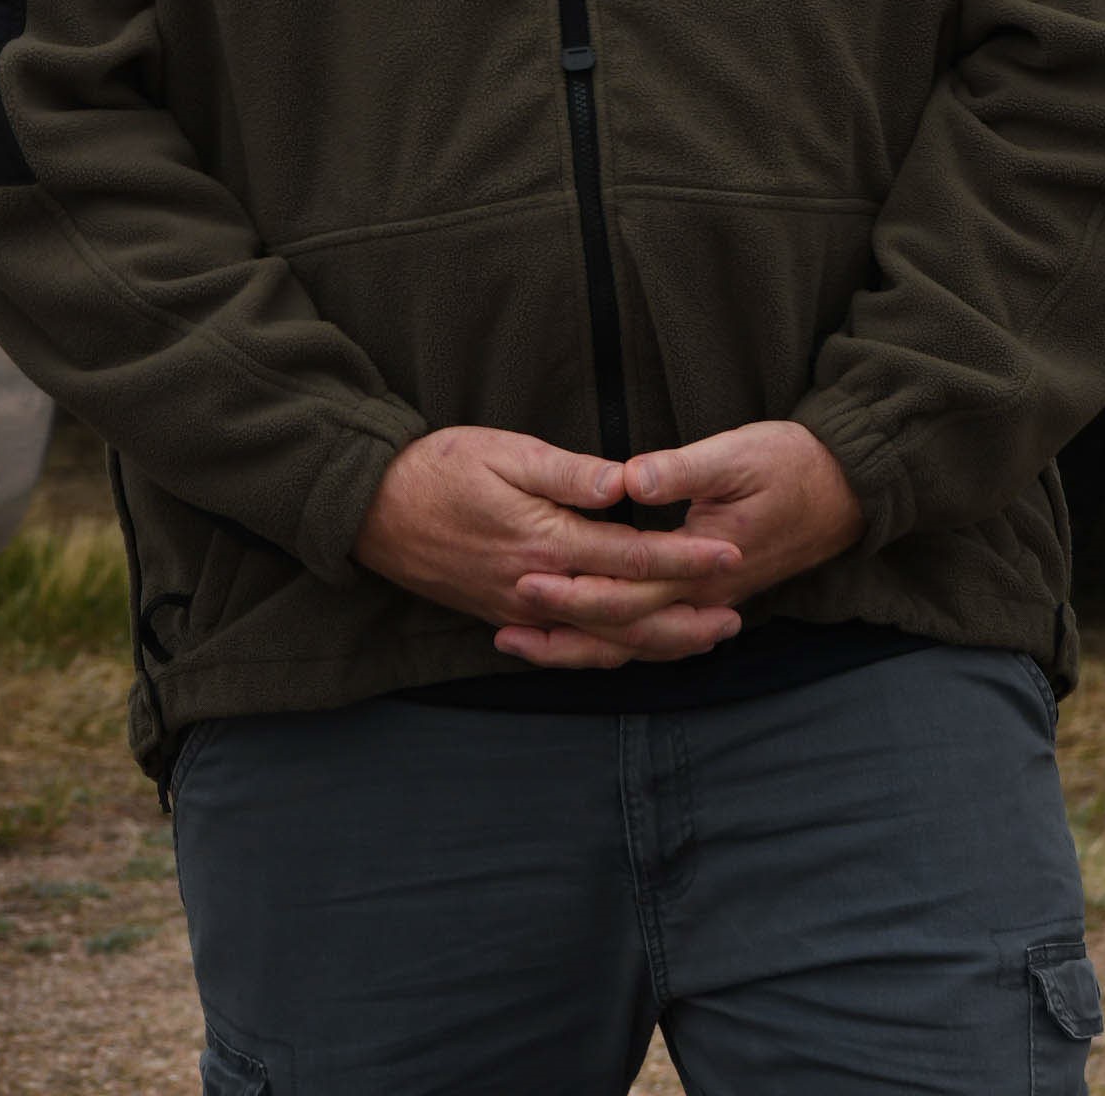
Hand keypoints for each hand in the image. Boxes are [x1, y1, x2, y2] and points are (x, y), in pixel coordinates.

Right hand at [355, 426, 743, 669]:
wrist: (370, 509)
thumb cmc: (438, 468)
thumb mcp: (505, 451)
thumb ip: (568, 473)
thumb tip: (627, 484)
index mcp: (545, 540)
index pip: (631, 558)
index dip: (685, 558)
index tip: (730, 553)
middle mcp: (537, 586)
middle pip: (625, 614)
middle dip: (684, 616)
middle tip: (734, 616)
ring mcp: (518, 609)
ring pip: (598, 640)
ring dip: (653, 644)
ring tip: (700, 639)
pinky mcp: (502, 616)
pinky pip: (565, 646)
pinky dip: (604, 653)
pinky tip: (630, 650)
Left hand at [502, 421, 865, 672]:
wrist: (847, 489)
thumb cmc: (791, 463)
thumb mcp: (736, 452)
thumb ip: (681, 469)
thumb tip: (629, 478)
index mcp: (704, 563)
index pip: (627, 593)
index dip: (574, 592)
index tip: (526, 582)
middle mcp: (704, 597)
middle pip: (624, 630)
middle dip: (563, 629)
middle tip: (505, 624)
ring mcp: (708, 603)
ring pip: (636, 645)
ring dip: (581, 648)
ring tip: (525, 645)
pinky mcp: (709, 597)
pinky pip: (653, 636)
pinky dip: (613, 643)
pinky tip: (581, 638)